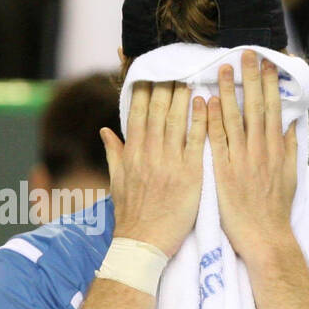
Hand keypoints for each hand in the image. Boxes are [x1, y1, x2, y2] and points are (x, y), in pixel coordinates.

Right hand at [99, 81, 205, 258]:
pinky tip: (204, 102)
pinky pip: (195, 142)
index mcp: (132, 153)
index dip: (145, 90)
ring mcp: (168, 163)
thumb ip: (114, 154)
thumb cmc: (132, 216)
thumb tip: (105, 130)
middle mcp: (148, 153)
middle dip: (165, 85)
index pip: (138, 113)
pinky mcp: (188, 175)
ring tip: (191, 74)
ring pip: (174, 120)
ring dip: (182, 95)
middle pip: (156, 110)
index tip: (152, 71)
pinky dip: (198, 120)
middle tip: (176, 64)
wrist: (142, 244)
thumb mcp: (118, 183)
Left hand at [206, 50, 298, 267]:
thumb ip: (291, 148)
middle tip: (246, 53)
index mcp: (277, 151)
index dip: (271, 85)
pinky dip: (213, 120)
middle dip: (252, 79)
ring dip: (229, 91)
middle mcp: (261, 151)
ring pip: (235, 118)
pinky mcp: (224, 172)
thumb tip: (293, 124)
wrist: (266, 238)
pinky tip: (207, 101)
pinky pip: (218, 141)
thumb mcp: (291, 177)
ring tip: (223, 68)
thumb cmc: (276, 210)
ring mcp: (242, 160)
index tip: (268, 63)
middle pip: (256, 107)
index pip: (274, 110)